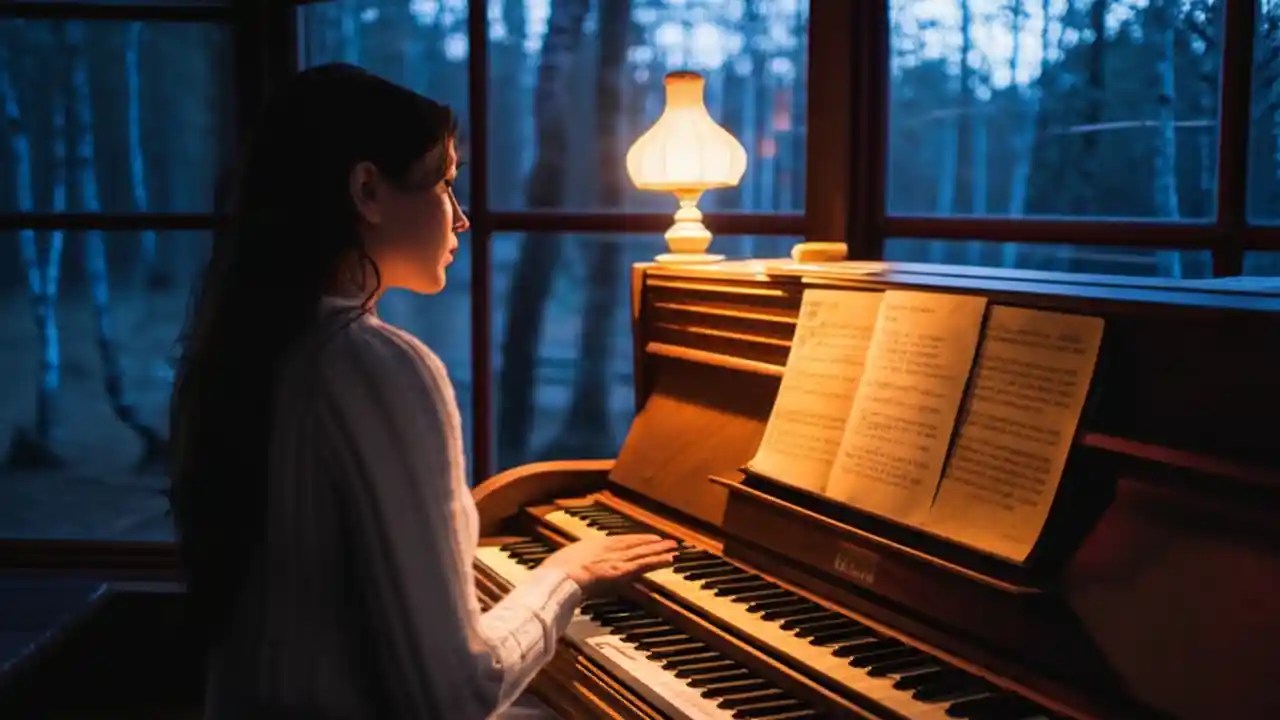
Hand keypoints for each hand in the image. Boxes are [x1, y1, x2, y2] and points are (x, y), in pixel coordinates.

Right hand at [541, 534, 678, 595]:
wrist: (560, 577)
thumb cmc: (555, 573)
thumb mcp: (562, 563)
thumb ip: (571, 564)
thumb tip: (569, 568)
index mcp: (593, 545)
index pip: (618, 541)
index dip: (632, 540)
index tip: (644, 539)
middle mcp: (607, 549)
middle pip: (633, 545)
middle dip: (649, 543)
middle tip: (665, 540)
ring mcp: (616, 559)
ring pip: (642, 553)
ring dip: (658, 550)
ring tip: (673, 547)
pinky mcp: (623, 570)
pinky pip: (644, 564)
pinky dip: (657, 561)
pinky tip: (669, 559)